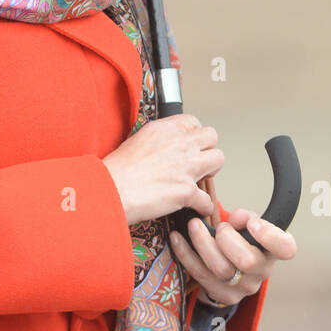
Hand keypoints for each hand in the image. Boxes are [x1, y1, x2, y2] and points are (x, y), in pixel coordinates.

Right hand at [102, 113, 223, 226]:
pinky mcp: (186, 191)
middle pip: (211, 136)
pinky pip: (207, 199)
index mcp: (165, 129)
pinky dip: (202, 206)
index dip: (193, 135)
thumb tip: (164, 147)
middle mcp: (179, 144)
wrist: (111, 189)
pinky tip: (195, 207)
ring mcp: (186, 167)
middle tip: (199, 161)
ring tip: (200, 181)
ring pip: (218, 160)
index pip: (193, 122)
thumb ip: (157, 140)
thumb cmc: (116, 170)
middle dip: (207, 149)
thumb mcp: (136, 140)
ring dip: (211, 172)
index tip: (190, 144)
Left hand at [169, 173, 297, 306]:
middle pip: (246, 260)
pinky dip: (186, 255)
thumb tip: (239, 217)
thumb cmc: (241, 238)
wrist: (231, 265)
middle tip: (220, 226)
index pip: (285, 248)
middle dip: (227, 239)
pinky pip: (201, 276)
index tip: (253, 223)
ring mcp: (243, 288)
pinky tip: (177, 239)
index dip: (270, 237)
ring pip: (220, 269)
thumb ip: (245, 218)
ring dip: (203, 243)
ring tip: (193, 226)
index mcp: (274, 251)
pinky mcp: (223, 296)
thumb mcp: (247, 224)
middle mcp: (262, 272)